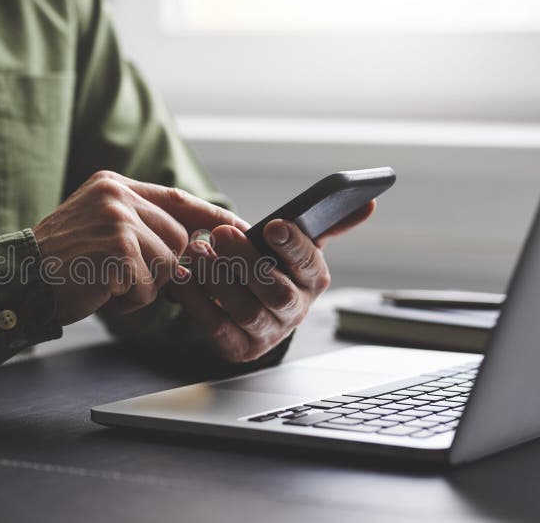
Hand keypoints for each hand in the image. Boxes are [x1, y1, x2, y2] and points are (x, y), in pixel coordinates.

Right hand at [33, 171, 247, 324]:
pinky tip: (100, 291)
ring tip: (105, 282)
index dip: (211, 216)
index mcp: (114, 185)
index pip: (178, 198)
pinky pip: (147, 285)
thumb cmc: (59, 263)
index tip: (241, 228)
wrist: (17, 280)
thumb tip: (194, 245)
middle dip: (159, 268)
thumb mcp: (98, 229)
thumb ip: (141, 227)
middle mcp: (117, 194)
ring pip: (167, 263)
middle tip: (120, 278)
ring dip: (141, 286)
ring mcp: (117, 219)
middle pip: (178, 238)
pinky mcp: (117, 249)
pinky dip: (128, 300)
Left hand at [169, 201, 375, 362]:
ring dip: (219, 280)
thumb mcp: (299, 245)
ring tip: (197, 251)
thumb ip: (327, 223)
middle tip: (221, 233)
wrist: (254, 310)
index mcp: (313, 280)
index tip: (273, 225)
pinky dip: (196, 301)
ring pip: (245, 310)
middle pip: (275, 290)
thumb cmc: (275, 267)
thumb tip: (367, 201)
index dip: (292, 245)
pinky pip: (215, 326)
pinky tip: (182, 276)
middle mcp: (294, 310)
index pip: (307, 263)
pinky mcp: (239, 348)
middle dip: (247, 261)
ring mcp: (267, 332)